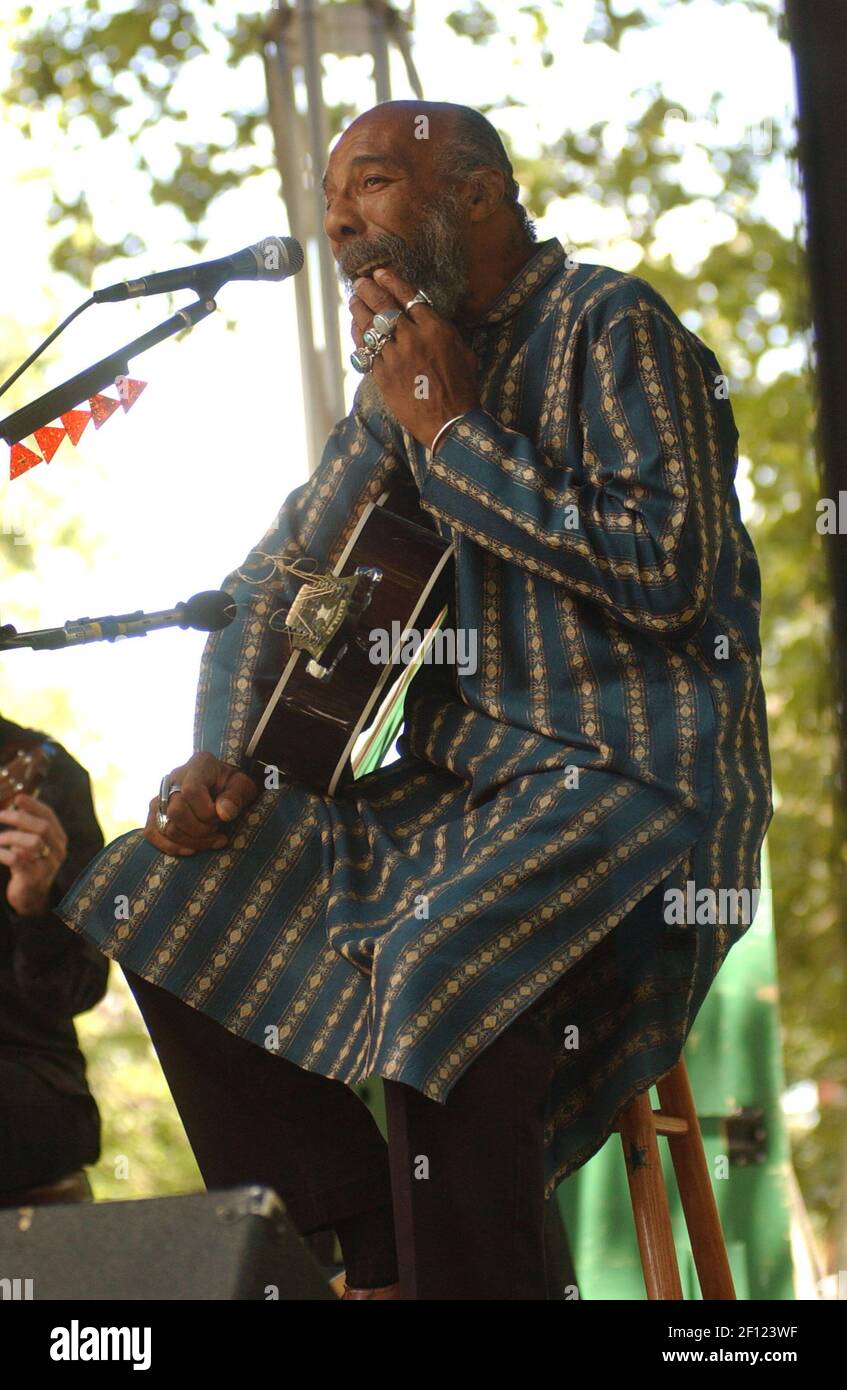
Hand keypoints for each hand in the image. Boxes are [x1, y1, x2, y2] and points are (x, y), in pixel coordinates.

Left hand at [0, 793, 68, 916]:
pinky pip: (17, 859)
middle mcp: (58, 851)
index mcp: (59, 839)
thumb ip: (28, 826)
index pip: (50, 816)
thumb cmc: (28, 863)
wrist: (30, 896)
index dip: (34, 805)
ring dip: (9, 836)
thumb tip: (15, 801)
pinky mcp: (34, 878)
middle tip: (0, 815)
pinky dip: (3, 853)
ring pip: (32, 843)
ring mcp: (48, 866)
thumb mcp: (32, 843)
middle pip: (42, 827)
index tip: (18, 797)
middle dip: (19, 818)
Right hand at [144, 751, 259, 857]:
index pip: (191, 791)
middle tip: (217, 828)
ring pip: (164, 825)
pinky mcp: (156, 811)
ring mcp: (162, 794)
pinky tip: (191, 850)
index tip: (222, 817)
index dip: (206, 811)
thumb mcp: (244, 786)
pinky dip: (170, 847)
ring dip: (190, 841)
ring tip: (211, 839)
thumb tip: (223, 813)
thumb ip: (236, 796)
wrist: (223, 785)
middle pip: (175, 811)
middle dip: (199, 829)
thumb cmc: (234, 786)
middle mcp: (175, 777)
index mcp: (199, 765)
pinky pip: (151, 832)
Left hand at [348, 267, 479, 449]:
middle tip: (359, 283)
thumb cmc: (461, 389)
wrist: (449, 422)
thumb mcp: (463, 352)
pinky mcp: (383, 374)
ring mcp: (395, 356)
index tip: (380, 273)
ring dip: (359, 310)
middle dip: (369, 291)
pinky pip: (365, 349)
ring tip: (353, 301)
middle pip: (384, 306)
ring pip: (370, 326)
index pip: (408, 296)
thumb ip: (444, 332)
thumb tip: (429, 318)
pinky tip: (356, 327)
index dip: (391, 282)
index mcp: (435, 329)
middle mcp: (412, 338)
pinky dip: (358, 336)